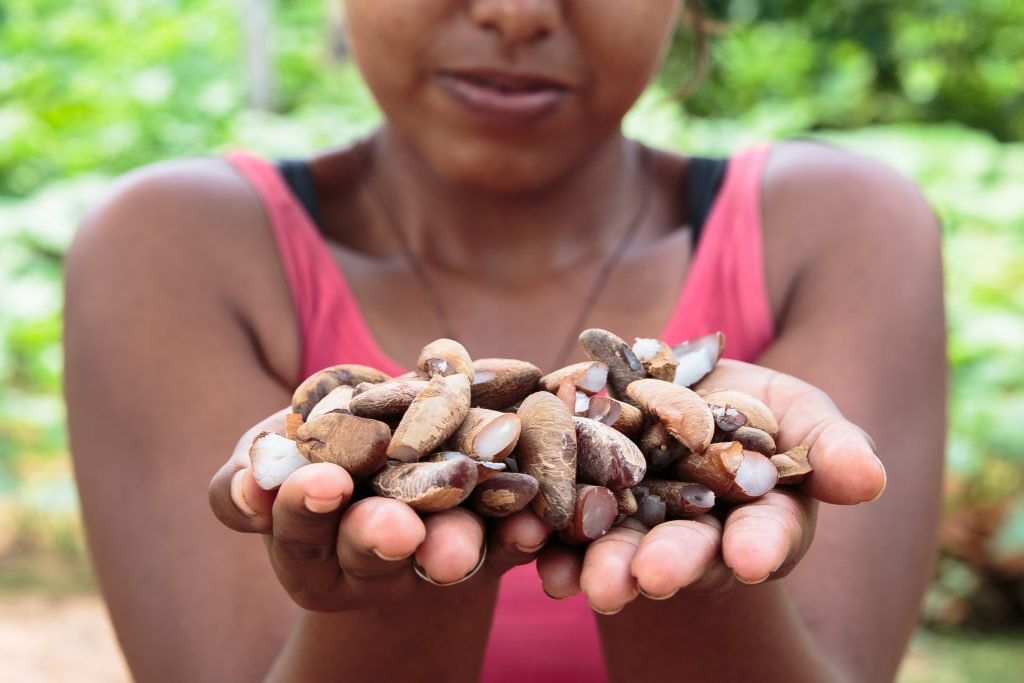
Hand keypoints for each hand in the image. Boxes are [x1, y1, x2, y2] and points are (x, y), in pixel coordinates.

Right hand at [208, 408, 550, 613]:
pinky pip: (505, 547)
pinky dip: (517, 534)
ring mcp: (432, 563)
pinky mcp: (492, 550)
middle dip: (381, 538)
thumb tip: (249, 482)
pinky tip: (531, 522)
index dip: (307, 508)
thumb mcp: (279, 451)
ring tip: (461, 544)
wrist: (401, 451)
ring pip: (440, 559)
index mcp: (310, 546)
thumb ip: (253, 468)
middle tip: (396, 526)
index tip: (324, 479)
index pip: (299, 533)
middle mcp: (369, 567)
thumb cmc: (324, 446)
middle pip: (370, 558)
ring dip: (452, 548)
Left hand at [536, 359, 886, 612]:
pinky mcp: (576, 502)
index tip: (752, 559)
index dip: (759, 546)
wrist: (668, 381)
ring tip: (584, 583)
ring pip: (618, 550)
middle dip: (668, 566)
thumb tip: (871, 481)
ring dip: (600, 567)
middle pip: (685, 552)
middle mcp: (693, 535)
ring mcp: (632, 524)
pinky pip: (559, 527)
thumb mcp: (796, 409)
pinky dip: (544, 540)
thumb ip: (830, 446)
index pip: (765, 535)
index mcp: (754, 519)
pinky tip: (528, 547)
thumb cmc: (748, 404)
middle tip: (649, 579)